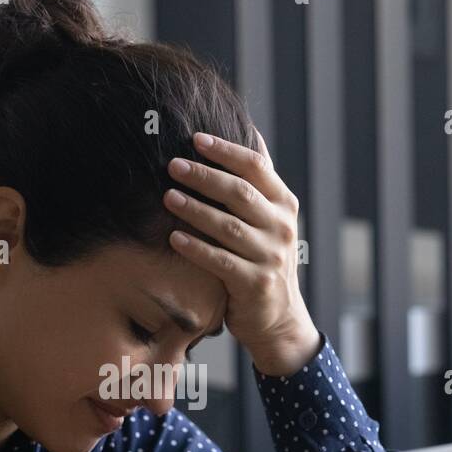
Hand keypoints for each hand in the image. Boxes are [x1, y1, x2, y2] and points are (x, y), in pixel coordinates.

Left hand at [163, 128, 320, 375]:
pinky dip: (196, 248)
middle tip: (173, 165)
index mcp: (284, 205)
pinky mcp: (255, 284)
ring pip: (228, 226)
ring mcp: (271, 257)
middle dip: (204, 176)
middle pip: (240, 193)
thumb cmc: (263, 260)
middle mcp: (281, 227)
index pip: (257, 167)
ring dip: (195, 209)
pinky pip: (220, 261)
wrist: (278, 318)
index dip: (226, 150)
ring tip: (168, 196)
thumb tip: (250, 133)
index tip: (196, 138)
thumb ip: (259, 183)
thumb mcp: (270, 220)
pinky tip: (173, 237)